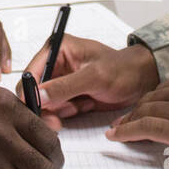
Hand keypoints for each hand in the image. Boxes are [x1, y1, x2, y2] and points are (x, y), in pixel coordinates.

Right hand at [16, 35, 160, 129]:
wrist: (139, 81)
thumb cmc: (122, 70)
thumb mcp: (94, 77)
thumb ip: (65, 86)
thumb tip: (39, 96)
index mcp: (57, 48)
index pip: (31, 71)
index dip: (29, 91)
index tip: (34, 108)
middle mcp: (55, 63)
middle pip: (34, 90)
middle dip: (45, 106)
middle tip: (56, 120)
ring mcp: (60, 80)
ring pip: (44, 103)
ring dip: (59, 111)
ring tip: (80, 105)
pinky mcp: (66, 94)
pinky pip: (56, 110)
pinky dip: (67, 113)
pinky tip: (84, 106)